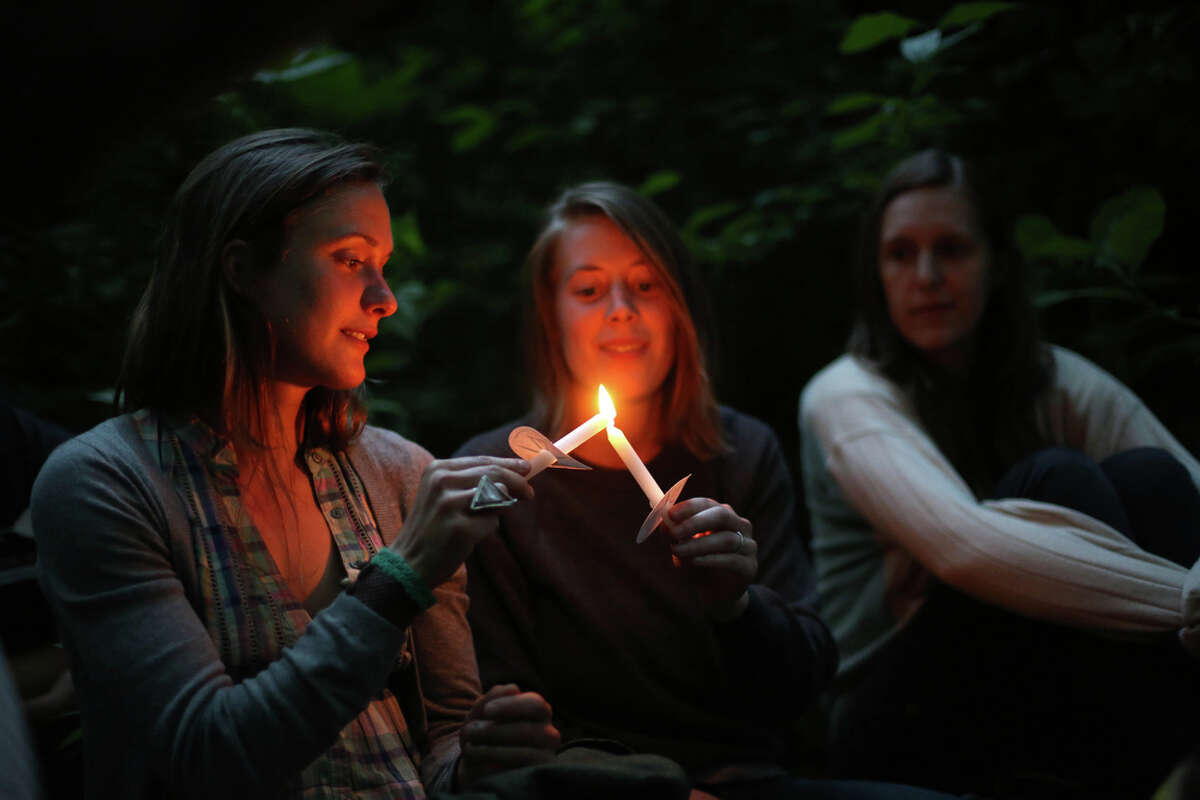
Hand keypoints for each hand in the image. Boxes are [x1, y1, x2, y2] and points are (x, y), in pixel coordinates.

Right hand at [389, 456, 531, 588]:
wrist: (408, 563)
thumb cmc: (433, 529)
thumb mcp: (444, 496)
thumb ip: (473, 482)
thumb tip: (516, 473)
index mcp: (437, 470)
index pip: (483, 461)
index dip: (509, 465)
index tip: (528, 469)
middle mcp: (441, 482)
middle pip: (494, 474)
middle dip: (518, 483)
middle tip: (530, 494)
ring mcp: (449, 505)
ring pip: (496, 497)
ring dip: (496, 510)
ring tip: (476, 523)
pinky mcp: (459, 528)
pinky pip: (492, 522)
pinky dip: (487, 529)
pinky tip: (467, 538)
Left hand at [456, 684, 560, 786]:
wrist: (476, 766)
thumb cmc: (483, 734)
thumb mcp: (481, 714)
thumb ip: (493, 697)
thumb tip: (513, 688)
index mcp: (538, 712)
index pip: (535, 704)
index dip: (511, 705)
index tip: (487, 710)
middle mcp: (548, 733)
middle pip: (529, 729)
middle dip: (496, 729)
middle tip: (470, 731)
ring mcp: (546, 755)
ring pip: (526, 748)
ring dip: (493, 746)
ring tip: (469, 745)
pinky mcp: (538, 772)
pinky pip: (522, 765)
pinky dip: (496, 758)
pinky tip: (477, 756)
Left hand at [664, 497, 755, 620]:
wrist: (715, 595)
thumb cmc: (697, 566)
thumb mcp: (682, 548)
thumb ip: (676, 535)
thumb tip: (666, 522)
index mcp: (721, 515)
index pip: (707, 503)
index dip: (688, 507)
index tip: (670, 514)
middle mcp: (739, 526)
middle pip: (722, 515)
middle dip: (695, 522)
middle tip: (674, 532)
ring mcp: (748, 546)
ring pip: (727, 539)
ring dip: (698, 544)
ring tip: (678, 551)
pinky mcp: (749, 566)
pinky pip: (732, 559)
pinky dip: (710, 559)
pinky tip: (695, 562)